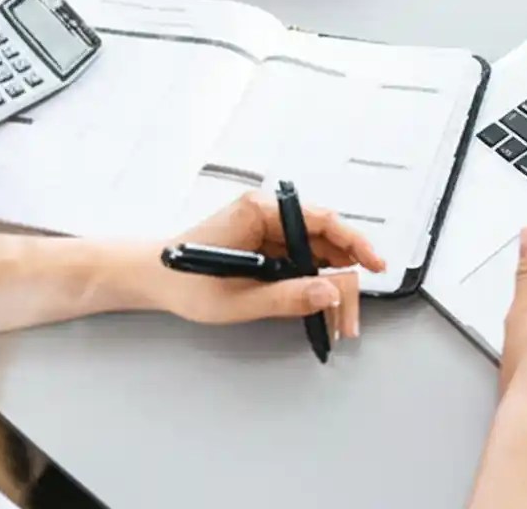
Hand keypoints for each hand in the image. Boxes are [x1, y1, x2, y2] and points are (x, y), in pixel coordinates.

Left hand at [137, 192, 384, 339]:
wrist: (152, 278)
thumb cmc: (183, 280)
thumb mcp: (236, 298)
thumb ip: (286, 296)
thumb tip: (330, 292)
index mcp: (259, 211)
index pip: (322, 220)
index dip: (355, 242)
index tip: (375, 263)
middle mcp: (267, 213)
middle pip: (325, 237)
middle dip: (345, 273)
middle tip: (353, 311)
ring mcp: (268, 228)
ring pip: (317, 251)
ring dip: (332, 281)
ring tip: (339, 316)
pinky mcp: (266, 243)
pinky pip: (302, 258)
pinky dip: (315, 281)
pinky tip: (320, 302)